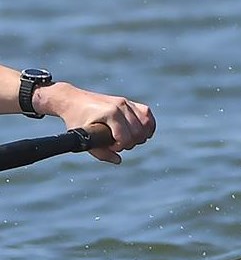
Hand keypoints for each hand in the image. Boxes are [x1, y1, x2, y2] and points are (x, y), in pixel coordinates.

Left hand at [36, 83, 155, 163]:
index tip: (111, 147)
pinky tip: (144, 132)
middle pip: (138, 132)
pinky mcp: (128, 102)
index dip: (120, 146)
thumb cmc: (76, 119)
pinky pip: (147, 114)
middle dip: (131, 143)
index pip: (126, 136)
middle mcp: (121, 106)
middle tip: (119, 144)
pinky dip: (148, 124)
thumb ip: (100, 152)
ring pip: (146, 123)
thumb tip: (118, 160)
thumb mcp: (83, 137)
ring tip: (131, 140)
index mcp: (110, 113)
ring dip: (141, 135)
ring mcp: (126, 102)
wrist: (72, 100)